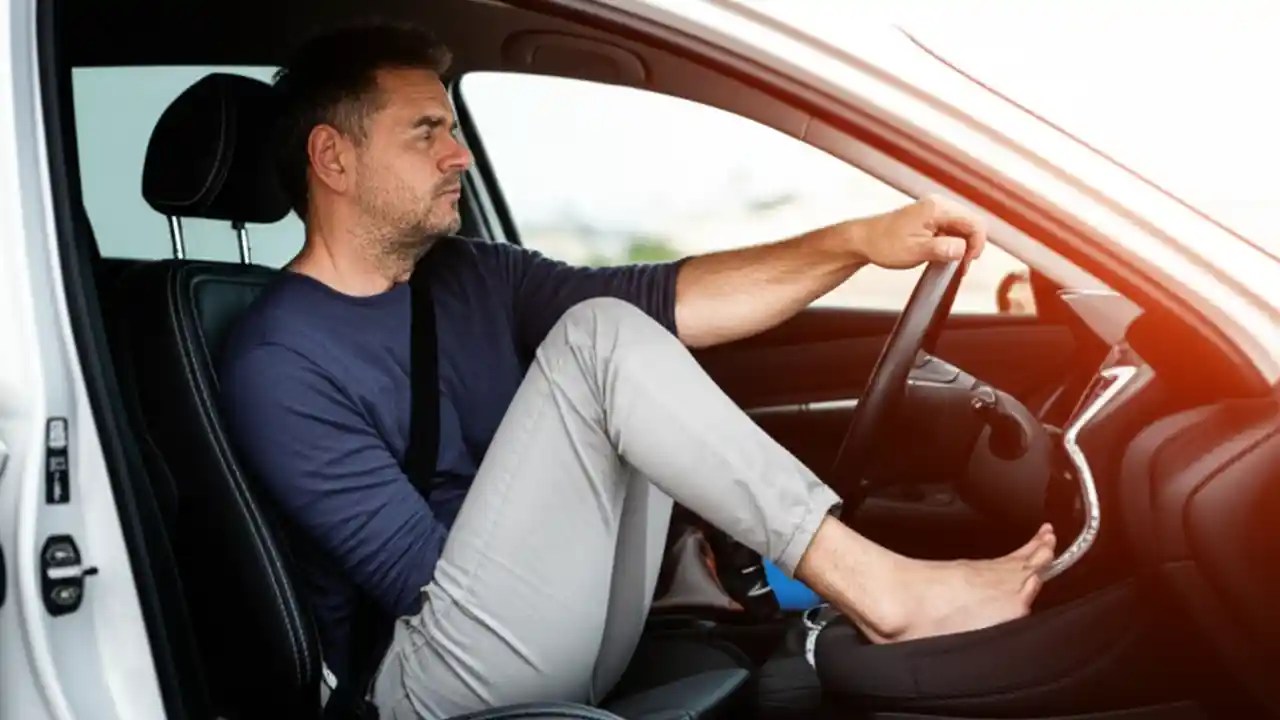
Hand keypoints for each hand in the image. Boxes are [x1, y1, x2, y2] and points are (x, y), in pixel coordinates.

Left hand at [853, 195, 986, 268]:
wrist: (862, 240)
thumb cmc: (884, 244)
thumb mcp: (915, 251)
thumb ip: (942, 249)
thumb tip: (963, 249)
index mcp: (938, 209)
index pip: (974, 223)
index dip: (976, 245)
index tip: (967, 263)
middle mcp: (939, 204)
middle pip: (971, 223)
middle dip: (970, 246)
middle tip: (960, 266)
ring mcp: (934, 210)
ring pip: (962, 227)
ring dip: (961, 245)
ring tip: (951, 264)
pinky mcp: (930, 217)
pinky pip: (951, 229)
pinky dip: (952, 242)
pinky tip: (942, 256)